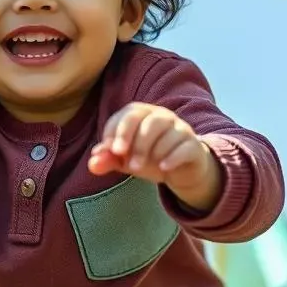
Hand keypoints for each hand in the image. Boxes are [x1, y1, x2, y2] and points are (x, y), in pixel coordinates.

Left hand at [88, 102, 221, 210]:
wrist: (180, 171)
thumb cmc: (148, 158)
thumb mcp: (125, 160)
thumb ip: (108, 159)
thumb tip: (92, 163)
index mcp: (143, 114)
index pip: (127, 115)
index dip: (116, 131)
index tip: (109, 151)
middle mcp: (162, 116)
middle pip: (147, 120)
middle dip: (133, 139)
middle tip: (123, 159)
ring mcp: (180, 129)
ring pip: (166, 132)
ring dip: (149, 151)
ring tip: (138, 169)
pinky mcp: (194, 145)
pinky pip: (184, 146)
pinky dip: (172, 157)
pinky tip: (163, 167)